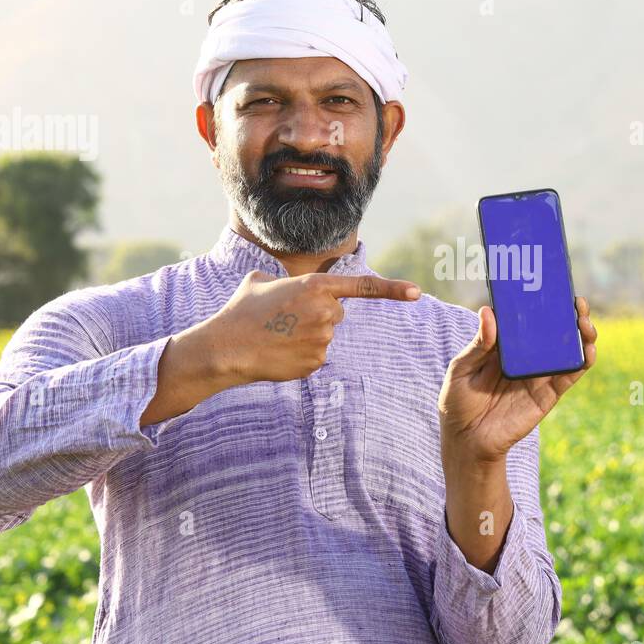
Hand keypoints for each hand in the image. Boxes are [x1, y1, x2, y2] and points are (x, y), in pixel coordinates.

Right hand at [202, 270, 420, 382]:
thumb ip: (282, 281)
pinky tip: (280, 353)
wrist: (226, 347)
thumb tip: (279, 286)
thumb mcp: (259, 281)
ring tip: (276, 335)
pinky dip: (300, 356)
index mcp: (315, 285)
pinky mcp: (316, 362)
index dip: (392, 289)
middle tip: (285, 319)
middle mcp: (325, 311)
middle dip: (317, 315)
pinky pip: (316, 357)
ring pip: (325, 336)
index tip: (417, 293)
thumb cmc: (240, 311)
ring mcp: (323, 339)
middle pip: (336, 313)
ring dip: (306, 336)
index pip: (363, 287)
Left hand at [438, 296, 596, 466]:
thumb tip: (487, 312)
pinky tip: (588, 348)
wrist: (466, 441)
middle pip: (553, 330)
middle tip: (576, 301)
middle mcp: (526, 356)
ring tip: (583, 320)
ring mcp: (539, 375)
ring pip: (568, 350)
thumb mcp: (461, 368)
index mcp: (505, 346)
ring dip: (582, 333)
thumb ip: (478, 344)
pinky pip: (570, 375)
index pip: (527, 318)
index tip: (551, 285)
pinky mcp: (548, 394)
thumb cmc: (458, 402)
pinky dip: (583, 361)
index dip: (541, 302)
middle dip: (569, 314)